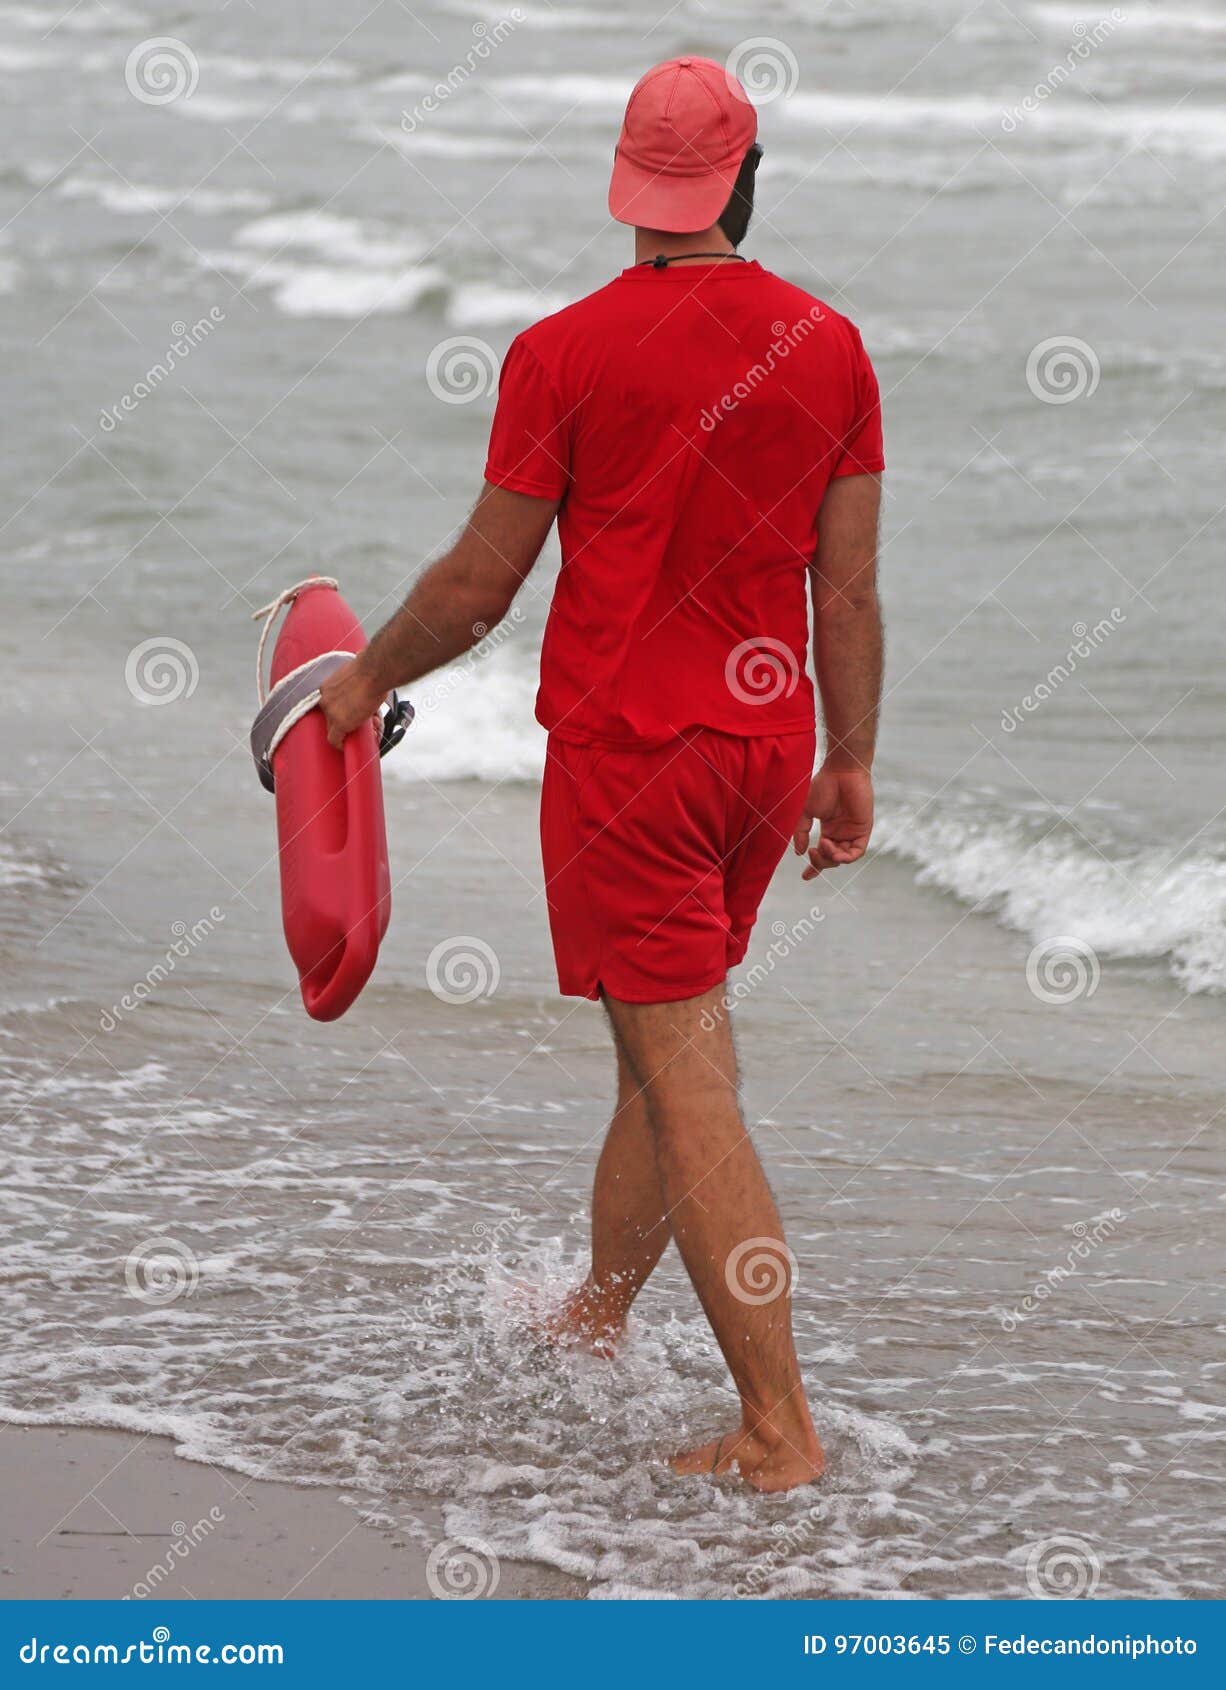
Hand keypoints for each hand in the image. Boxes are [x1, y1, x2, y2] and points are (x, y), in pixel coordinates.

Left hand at [318, 657, 386, 750]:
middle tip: (364, 724)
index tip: (350, 715)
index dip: (342, 712)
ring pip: (335, 729)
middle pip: (331, 718)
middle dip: (349, 722)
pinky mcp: (339, 723)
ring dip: (351, 731)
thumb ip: (354, 689)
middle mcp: (325, 699)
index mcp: (327, 687)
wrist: (375, 671)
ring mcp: (331, 712)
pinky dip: (340, 745)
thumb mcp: (356, 678)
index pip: (330, 705)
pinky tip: (347, 746)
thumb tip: (363, 696)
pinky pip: (334, 739)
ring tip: (369, 729)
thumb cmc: (371, 669)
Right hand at [792, 763, 873, 879]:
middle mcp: (841, 833)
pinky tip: (833, 850)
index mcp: (829, 830)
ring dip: (831, 858)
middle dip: (821, 861)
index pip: (822, 854)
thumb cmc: (823, 786)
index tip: (805, 877)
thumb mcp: (805, 812)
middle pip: (832, 859)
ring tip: (822, 845)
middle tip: (811, 853)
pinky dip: (845, 856)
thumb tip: (799, 853)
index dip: (814, 867)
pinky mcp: (864, 829)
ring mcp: (853, 832)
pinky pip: (856, 852)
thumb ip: (801, 832)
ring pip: (843, 858)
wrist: (841, 771)